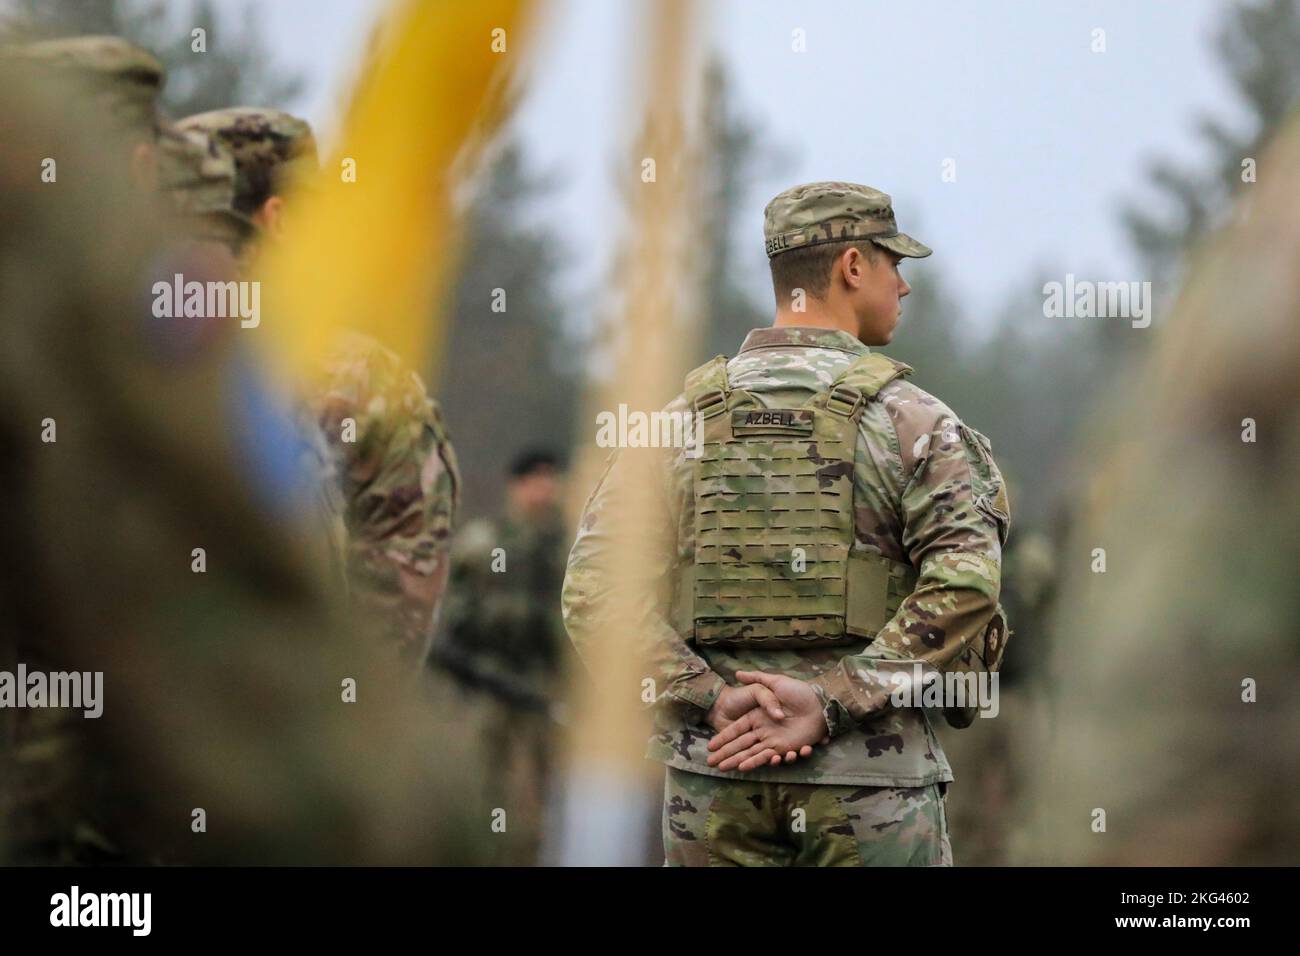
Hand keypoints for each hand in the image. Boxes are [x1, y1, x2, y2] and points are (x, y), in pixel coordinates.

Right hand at [706, 671, 829, 771]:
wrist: (820, 703)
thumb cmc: (798, 691)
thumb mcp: (776, 682)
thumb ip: (756, 678)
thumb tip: (737, 673)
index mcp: (756, 717)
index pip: (735, 730)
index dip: (723, 739)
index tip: (710, 746)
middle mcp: (762, 731)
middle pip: (740, 746)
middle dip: (725, 755)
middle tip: (711, 764)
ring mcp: (773, 741)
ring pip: (751, 754)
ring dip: (738, 762)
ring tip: (726, 768)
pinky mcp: (785, 748)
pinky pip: (769, 757)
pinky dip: (758, 762)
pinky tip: (747, 766)